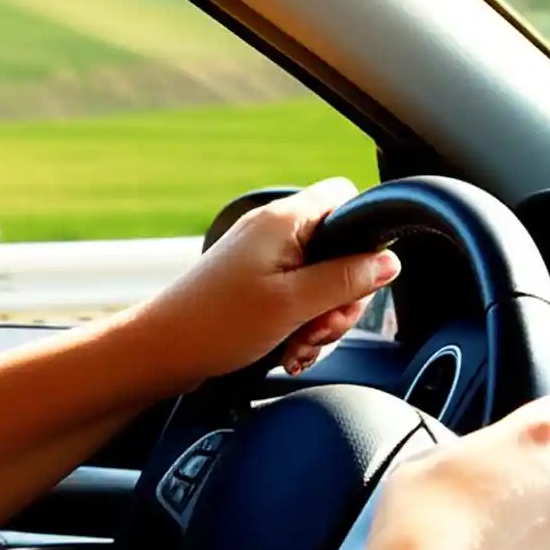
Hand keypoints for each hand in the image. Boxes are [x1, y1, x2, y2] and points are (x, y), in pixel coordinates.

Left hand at [136, 177, 400, 383]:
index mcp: (285, 221)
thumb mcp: (293, 304)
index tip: (359, 275)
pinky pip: (302, 300)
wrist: (159, 352)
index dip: (364, 233)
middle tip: (321, 325)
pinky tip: (290, 350)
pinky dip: (303, 327)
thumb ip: (347, 280)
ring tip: (299, 345)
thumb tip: (390, 263)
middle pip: (342, 251)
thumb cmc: (214, 324)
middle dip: (342, 297)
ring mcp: (267, 259)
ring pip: (325, 283)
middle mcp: (276, 233)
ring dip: (322, 320)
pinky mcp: (259, 285)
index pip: (346, 197)